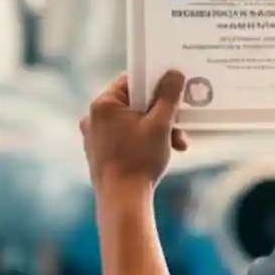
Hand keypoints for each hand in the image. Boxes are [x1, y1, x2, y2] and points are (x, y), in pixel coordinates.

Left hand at [80, 71, 189, 194]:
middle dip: (162, 114)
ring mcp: (95, 136)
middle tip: (180, 123)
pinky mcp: (100, 153)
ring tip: (176, 145)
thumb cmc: (139, 160)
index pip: (131, 81)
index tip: (173, 90)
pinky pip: (126, 138)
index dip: (155, 83)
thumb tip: (174, 73)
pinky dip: (144, 142)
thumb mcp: (160, 124)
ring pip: (132, 123)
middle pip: (134, 103)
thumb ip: (168, 95)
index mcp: (103, 104)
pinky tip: (160, 154)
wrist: (122, 201)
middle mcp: (93, 117)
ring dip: (157, 130)